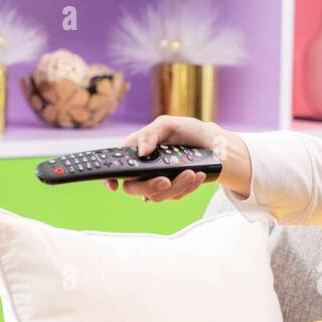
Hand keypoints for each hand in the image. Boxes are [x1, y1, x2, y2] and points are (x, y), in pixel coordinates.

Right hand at [105, 115, 226, 202]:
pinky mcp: (173, 190)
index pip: (116, 167)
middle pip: (134, 188)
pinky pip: (175, 196)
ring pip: (157, 195)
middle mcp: (144, 170)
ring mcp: (157, 181)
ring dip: (175, 186)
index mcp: (136, 152)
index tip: (114, 186)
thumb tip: (141, 151)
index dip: (109, 178)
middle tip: (166, 180)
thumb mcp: (168, 125)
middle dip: (150, 186)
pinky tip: (197, 175)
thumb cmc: (186, 131)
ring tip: (191, 172)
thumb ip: (150, 134)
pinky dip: (188, 187)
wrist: (211, 143)